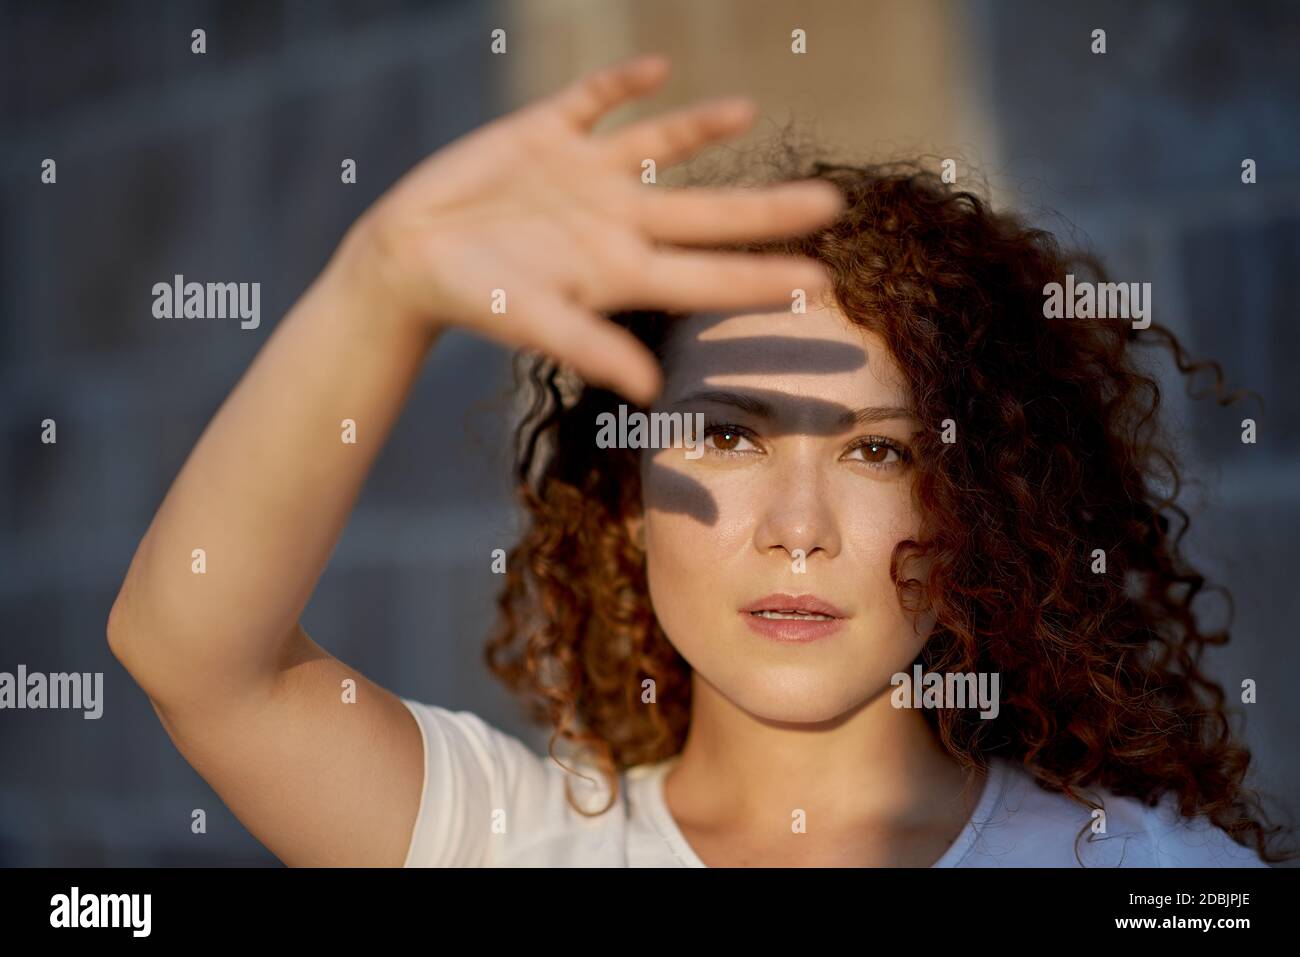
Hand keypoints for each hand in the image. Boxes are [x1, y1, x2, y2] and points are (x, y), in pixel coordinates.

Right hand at [339, 52, 844, 405]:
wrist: (406, 257)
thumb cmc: (470, 298)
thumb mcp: (532, 322)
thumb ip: (590, 347)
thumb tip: (649, 392)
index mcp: (621, 271)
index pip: (709, 276)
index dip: (763, 279)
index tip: (822, 281)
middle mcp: (617, 222)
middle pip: (710, 214)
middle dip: (771, 211)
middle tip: (834, 201)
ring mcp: (585, 176)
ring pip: (659, 147)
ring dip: (701, 129)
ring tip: (748, 111)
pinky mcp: (545, 134)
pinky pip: (593, 102)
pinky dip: (622, 85)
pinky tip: (657, 69)